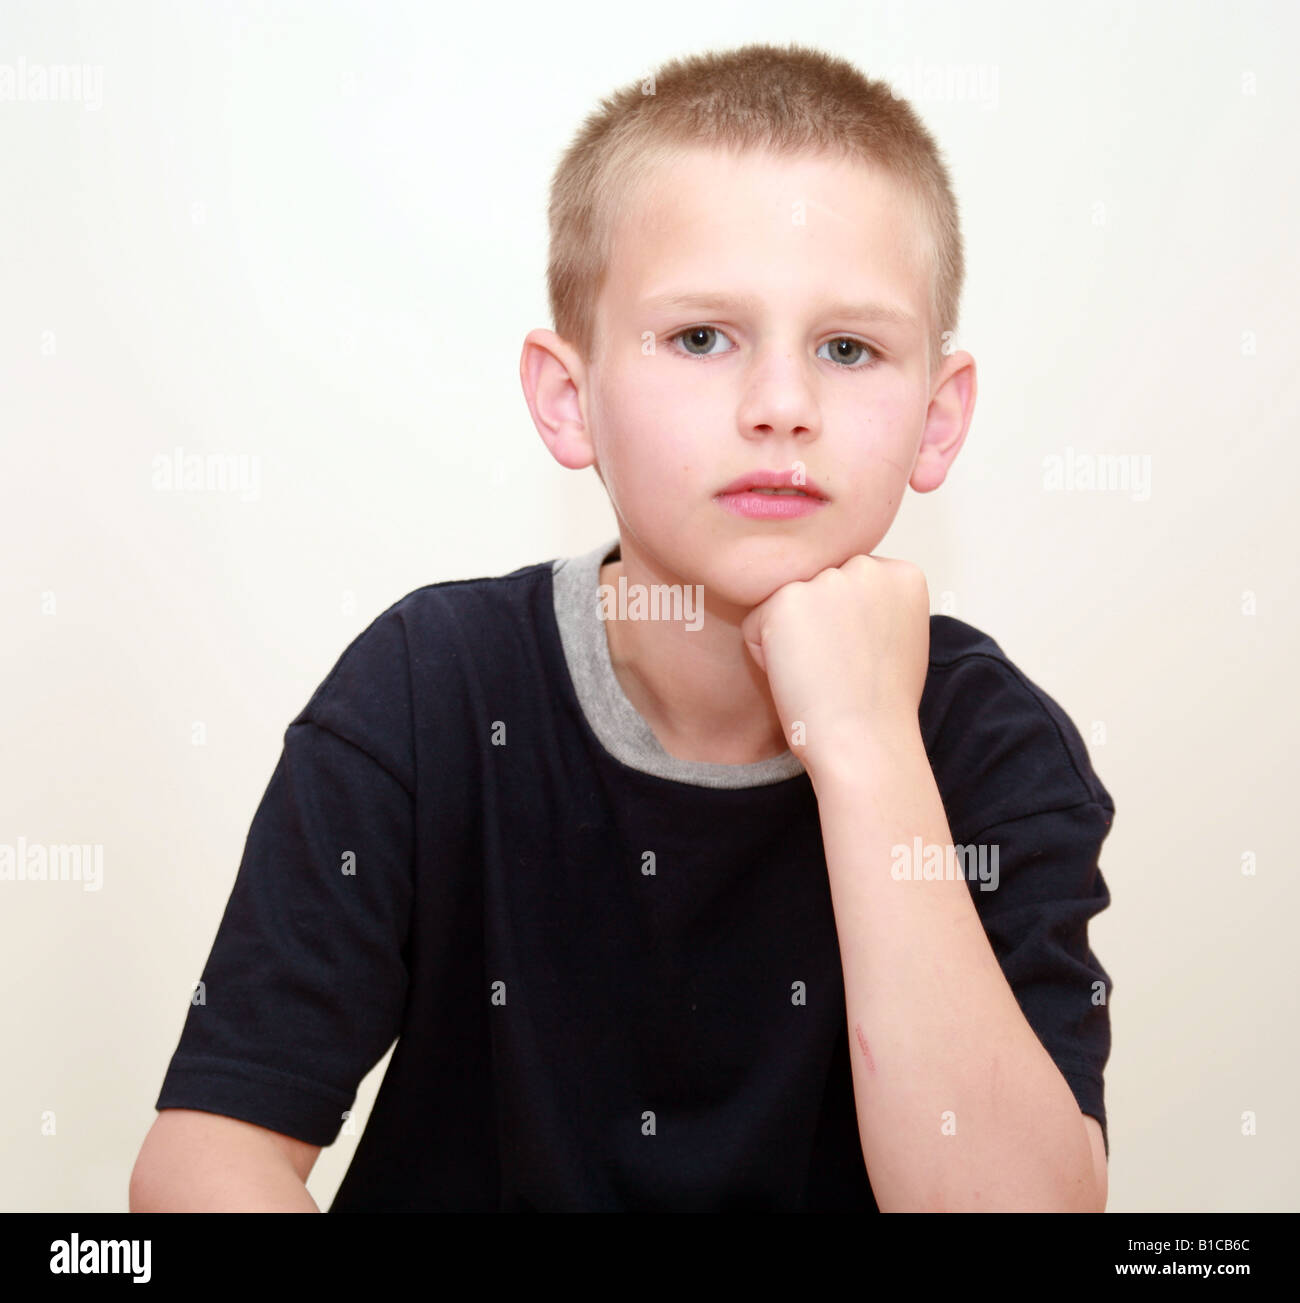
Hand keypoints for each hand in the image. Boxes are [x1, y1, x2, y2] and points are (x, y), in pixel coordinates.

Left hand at [739, 553, 929, 782]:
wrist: (865, 742)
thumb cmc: (880, 707)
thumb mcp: (898, 637)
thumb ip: (874, 603)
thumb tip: (842, 598)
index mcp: (901, 575)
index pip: (847, 586)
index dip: (846, 630)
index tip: (863, 660)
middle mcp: (867, 566)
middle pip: (814, 590)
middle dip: (816, 628)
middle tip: (840, 669)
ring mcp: (827, 579)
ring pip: (783, 606)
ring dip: (789, 640)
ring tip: (821, 672)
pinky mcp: (786, 598)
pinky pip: (755, 624)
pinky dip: (764, 656)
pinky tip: (798, 676)